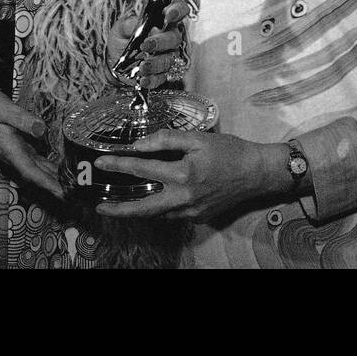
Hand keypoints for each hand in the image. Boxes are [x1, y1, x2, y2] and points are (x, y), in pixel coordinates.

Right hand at [0, 86, 62, 197]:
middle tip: (74, 192)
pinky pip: (31, 160)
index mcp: (11, 150)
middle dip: (54, 185)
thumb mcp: (4, 109)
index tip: (63, 194)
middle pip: (37, 175)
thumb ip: (23, 119)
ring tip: (70, 182)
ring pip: (35, 168)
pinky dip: (44, 165)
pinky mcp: (13, 145)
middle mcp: (12, 155)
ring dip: (51, 176)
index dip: (49, 184)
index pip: (33, 173)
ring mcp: (12, 151)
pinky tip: (54, 165)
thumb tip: (41, 130)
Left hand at [93, 130, 285, 221]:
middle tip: (100, 208)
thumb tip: (141, 145)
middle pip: (143, 208)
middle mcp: (184, 198)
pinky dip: (159, 208)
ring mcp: (191, 212)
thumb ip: (167, 140)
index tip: (101, 162)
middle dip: (119, 209)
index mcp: (183, 175)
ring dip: (137, 211)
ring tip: (120, 206)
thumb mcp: (198, 138)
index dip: (119, 165)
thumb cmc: (230, 151)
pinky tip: (153, 200)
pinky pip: (172, 214)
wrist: (257, 173)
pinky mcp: (198, 217)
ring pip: (157, 214)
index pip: (142, 170)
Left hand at [107, 0, 188, 89]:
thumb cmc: (122, 38)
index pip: (179, 9)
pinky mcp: (161, 73)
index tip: (169, 15)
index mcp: (163, 20)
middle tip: (146, 45)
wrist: (114, 59)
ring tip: (142, 67)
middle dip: (161, 42)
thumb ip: (129, 24)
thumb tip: (136, 23)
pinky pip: (162, 78)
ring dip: (156, 63)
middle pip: (175, 38)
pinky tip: (143, 79)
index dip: (178, 10)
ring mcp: (168, 55)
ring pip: (170, 59)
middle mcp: (169, 37)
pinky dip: (153, 79)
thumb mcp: (121, 27)